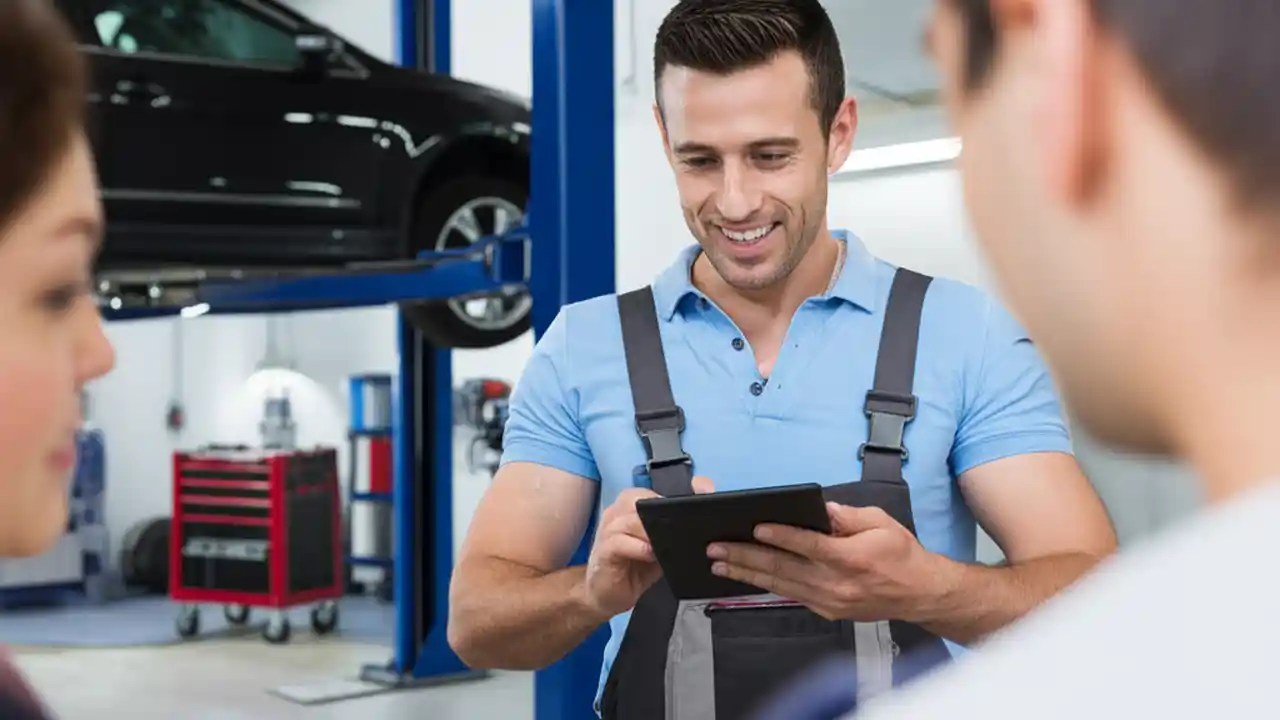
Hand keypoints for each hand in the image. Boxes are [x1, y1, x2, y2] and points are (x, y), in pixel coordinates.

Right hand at [580, 476, 715, 616]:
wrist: (604, 594)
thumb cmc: (635, 567)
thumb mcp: (661, 548)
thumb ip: (676, 533)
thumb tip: (704, 522)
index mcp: (632, 507)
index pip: (654, 493)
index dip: (680, 494)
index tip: (703, 494)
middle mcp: (618, 512)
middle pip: (640, 499)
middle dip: (664, 511)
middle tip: (685, 526)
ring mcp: (609, 530)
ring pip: (630, 519)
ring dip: (651, 530)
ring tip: (668, 542)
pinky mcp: (604, 550)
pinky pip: (619, 542)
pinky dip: (638, 546)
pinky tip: (651, 554)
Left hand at [706, 503, 954, 622]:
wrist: (920, 594)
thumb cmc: (901, 554)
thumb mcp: (880, 523)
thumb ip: (846, 516)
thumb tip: (818, 509)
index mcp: (850, 558)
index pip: (808, 545)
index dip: (780, 536)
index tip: (755, 527)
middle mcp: (835, 583)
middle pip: (782, 567)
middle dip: (745, 556)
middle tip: (716, 547)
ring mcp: (828, 600)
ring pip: (779, 584)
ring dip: (746, 573)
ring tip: (718, 563)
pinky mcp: (826, 610)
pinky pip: (789, 595)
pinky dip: (764, 586)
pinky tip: (744, 577)